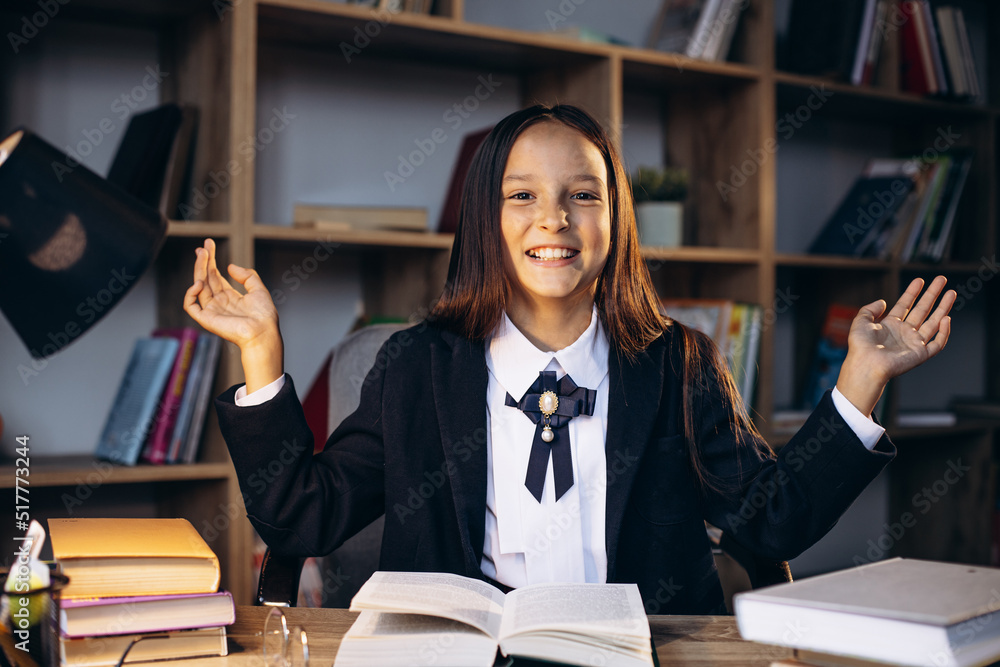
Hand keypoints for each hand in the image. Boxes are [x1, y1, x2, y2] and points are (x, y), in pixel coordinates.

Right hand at [183, 238, 283, 391]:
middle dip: (203, 261)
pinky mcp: (206, 319)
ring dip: (198, 270)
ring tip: (202, 254)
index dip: (211, 260)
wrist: (263, 332)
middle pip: (206, 278)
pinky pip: (190, 305)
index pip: (215, 276)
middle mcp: (219, 303)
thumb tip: (230, 266)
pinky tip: (199, 283)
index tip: (209, 244)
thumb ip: (247, 276)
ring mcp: (212, 310)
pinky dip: (190, 294)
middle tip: (203, 246)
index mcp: (230, 297)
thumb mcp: (258, 289)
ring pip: (198, 287)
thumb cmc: (264, 315)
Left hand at [836, 276, 954, 415]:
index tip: (919, 280)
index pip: (905, 305)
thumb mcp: (861, 321)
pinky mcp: (921, 354)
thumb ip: (869, 309)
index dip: (912, 293)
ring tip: (951, 293)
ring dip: (943, 308)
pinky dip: (943, 332)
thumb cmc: (860, 346)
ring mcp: (913, 343)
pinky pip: (937, 343)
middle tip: (941, 279)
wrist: (866, 364)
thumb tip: (883, 301)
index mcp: (890, 325)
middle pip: (922, 310)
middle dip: (932, 295)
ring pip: (934, 323)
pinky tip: (946, 318)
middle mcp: (904, 333)